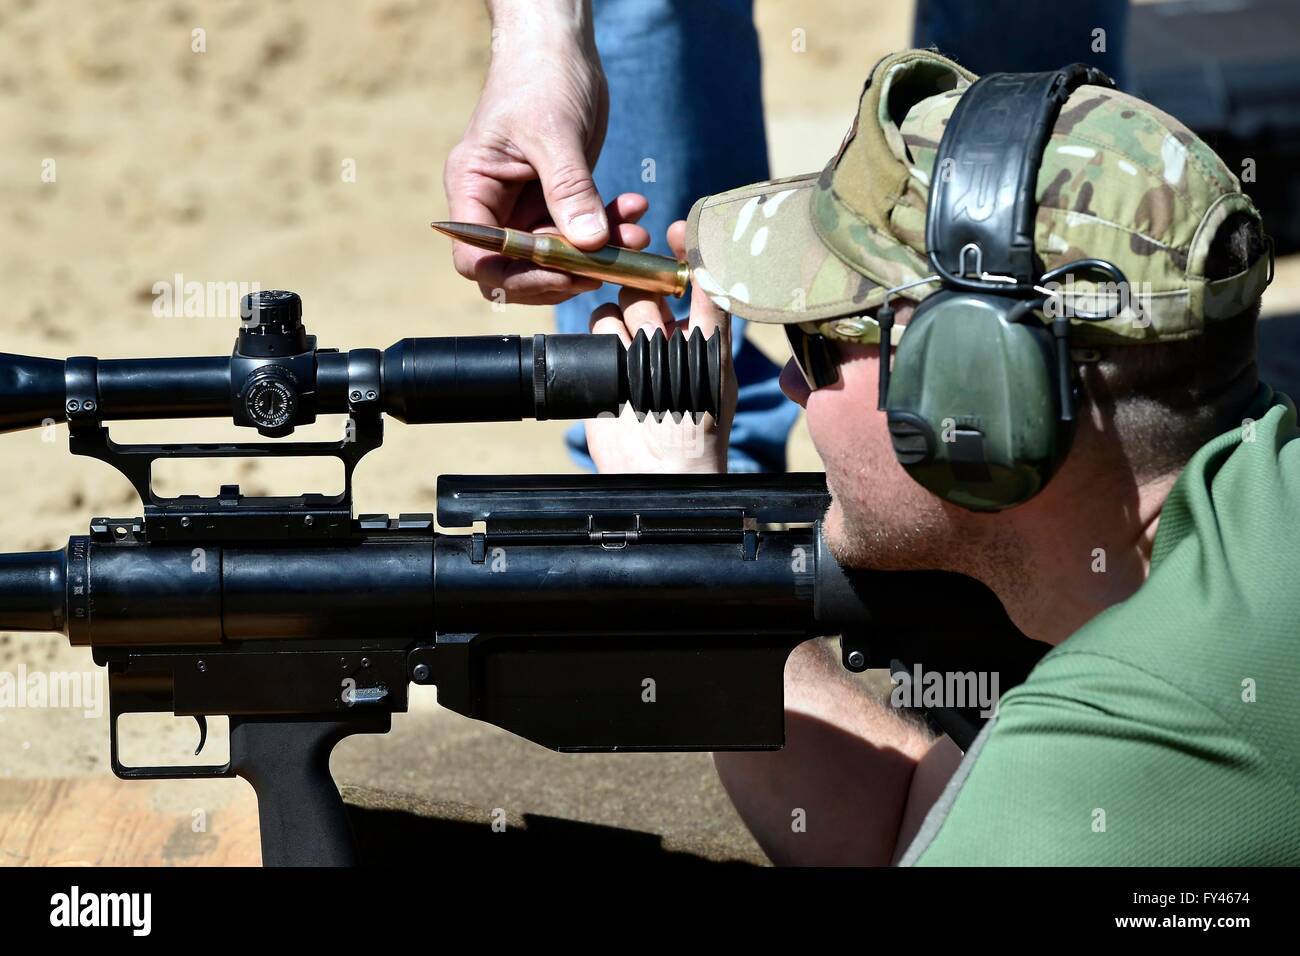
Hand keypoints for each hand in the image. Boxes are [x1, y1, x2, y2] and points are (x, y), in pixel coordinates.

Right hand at [443, 23, 649, 304]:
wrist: (560, 46)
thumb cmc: (540, 76)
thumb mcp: (554, 133)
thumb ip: (569, 190)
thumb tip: (588, 245)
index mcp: (473, 191)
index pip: (477, 261)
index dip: (517, 279)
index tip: (564, 276)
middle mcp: (494, 206)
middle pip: (520, 269)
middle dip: (567, 272)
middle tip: (610, 265)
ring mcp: (526, 206)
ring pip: (559, 256)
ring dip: (599, 253)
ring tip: (636, 235)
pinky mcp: (559, 200)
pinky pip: (583, 232)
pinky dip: (610, 229)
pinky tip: (634, 209)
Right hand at [586, 221, 736, 473]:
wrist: (664, 471)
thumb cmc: (703, 423)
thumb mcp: (716, 362)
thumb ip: (713, 310)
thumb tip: (713, 259)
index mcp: (695, 329)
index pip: (686, 274)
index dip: (682, 249)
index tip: (675, 232)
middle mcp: (662, 333)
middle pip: (642, 286)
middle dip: (647, 300)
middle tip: (659, 333)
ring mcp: (628, 348)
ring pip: (616, 304)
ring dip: (626, 326)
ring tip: (641, 364)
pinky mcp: (599, 364)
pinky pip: (594, 329)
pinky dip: (604, 341)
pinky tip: (618, 369)